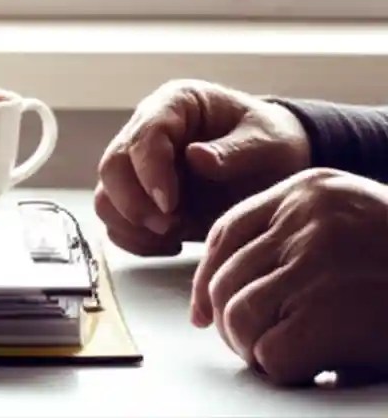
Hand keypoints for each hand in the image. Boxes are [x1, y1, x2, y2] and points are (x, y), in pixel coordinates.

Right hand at [95, 80, 310, 256]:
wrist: (273, 167)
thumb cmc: (271, 144)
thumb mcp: (267, 143)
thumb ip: (235, 151)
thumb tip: (195, 157)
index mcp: (175, 105)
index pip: (143, 135)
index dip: (150, 171)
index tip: (171, 204)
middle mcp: (145, 131)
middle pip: (112, 167)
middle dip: (135, 203)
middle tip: (171, 226)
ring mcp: (137, 166)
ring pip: (106, 197)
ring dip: (134, 224)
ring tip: (175, 234)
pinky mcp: (138, 197)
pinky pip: (117, 222)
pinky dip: (136, 240)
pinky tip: (172, 242)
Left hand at [191, 168, 387, 384]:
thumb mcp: (355, 220)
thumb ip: (297, 236)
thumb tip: (222, 291)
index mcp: (309, 190)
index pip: (226, 232)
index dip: (208, 277)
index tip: (205, 309)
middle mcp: (306, 219)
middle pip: (225, 277)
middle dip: (228, 321)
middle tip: (252, 346)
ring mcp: (316, 262)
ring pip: (239, 316)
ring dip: (252, 349)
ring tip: (281, 359)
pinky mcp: (329, 312)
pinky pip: (271, 353)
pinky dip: (283, 371)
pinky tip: (311, 371)